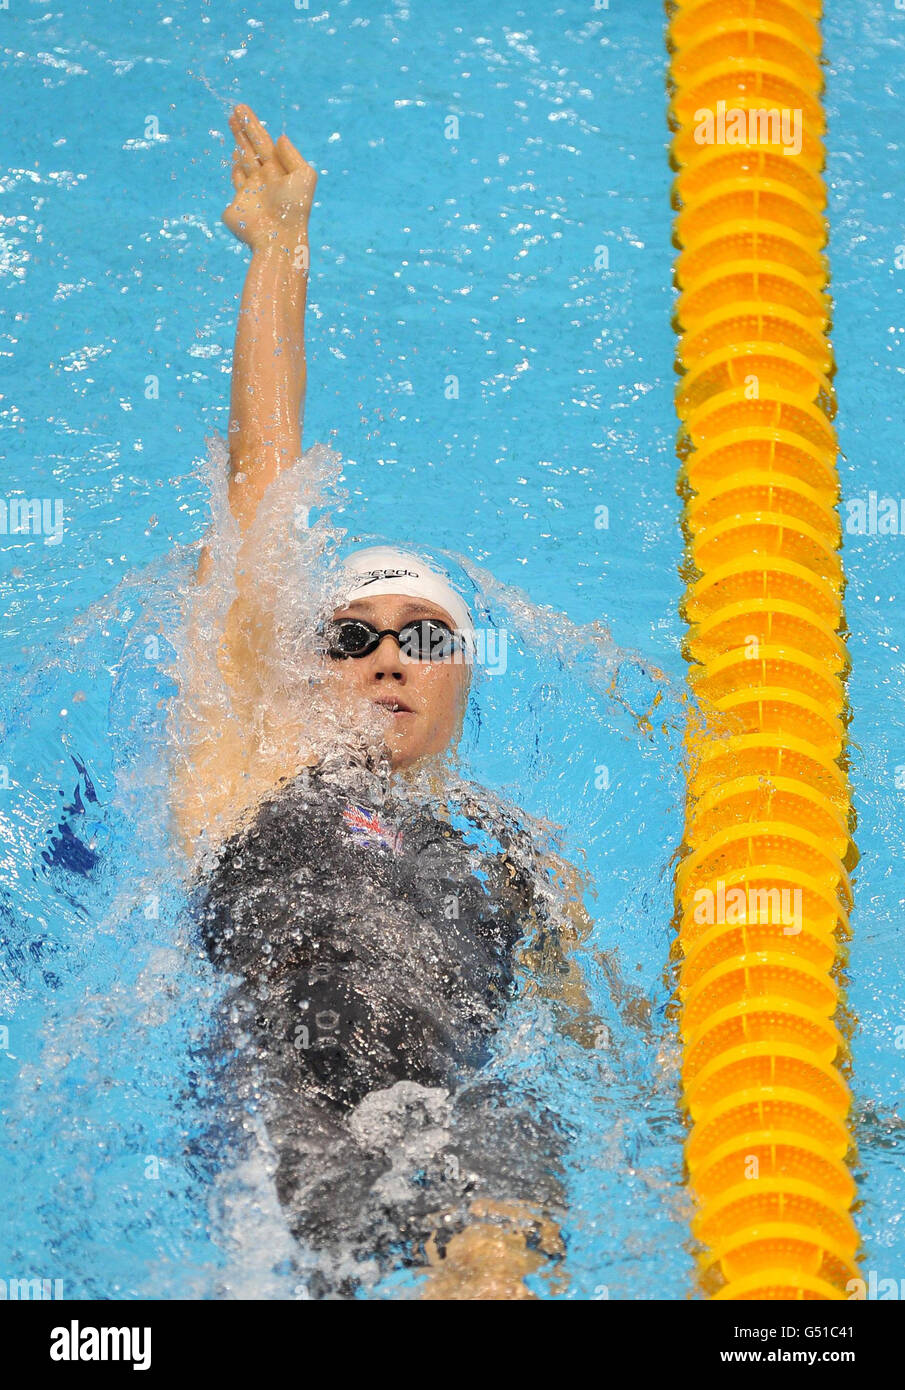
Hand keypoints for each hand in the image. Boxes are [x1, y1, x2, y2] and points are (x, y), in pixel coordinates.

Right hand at [222, 104, 316, 257]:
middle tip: (234, 109)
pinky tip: (235, 158)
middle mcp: (266, 179)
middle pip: (253, 148)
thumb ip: (293, 156)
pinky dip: (235, 169)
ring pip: (244, 161)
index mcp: (280, 171)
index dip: (253, 125)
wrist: (277, 238)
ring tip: (232, 123)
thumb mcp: (303, 176)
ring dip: (239, 142)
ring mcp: (251, 191)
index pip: (264, 142)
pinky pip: (237, 182)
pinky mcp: (238, 204)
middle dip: (243, 128)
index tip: (241, 108)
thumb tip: (279, 138)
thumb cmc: (294, 208)